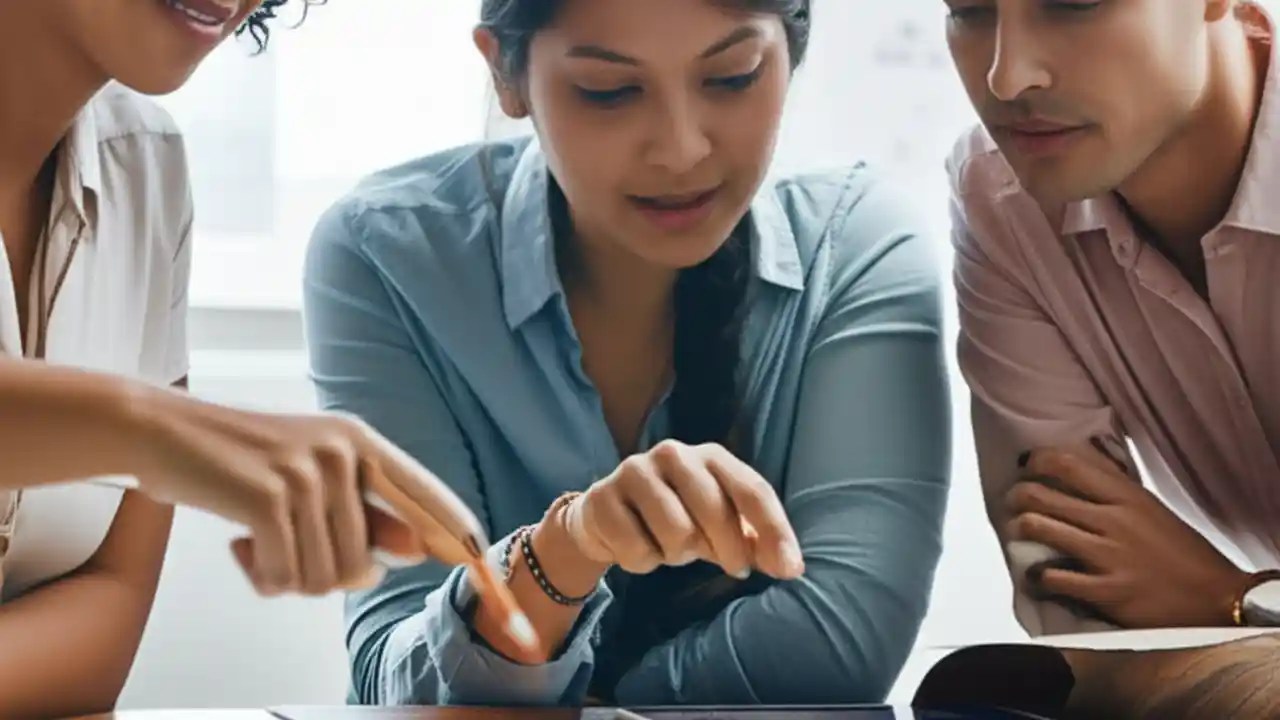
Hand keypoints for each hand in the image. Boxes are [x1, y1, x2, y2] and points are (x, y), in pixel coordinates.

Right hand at [123, 383, 486, 595]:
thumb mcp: (310, 476)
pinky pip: (287, 576)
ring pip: (326, 576)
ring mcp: (307, 471)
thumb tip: (415, 552)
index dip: (456, 537)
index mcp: (363, 443)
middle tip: (287, 552)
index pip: (427, 497)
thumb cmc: (240, 462)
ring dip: (290, 579)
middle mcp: (343, 452)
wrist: (163, 432)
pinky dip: (264, 578)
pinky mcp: (268, 495)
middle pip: (367, 563)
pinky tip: (242, 547)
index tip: (484, 566)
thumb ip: (362, 512)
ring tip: (261, 543)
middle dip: (327, 577)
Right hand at [556, 440, 803, 579]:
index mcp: (710, 456)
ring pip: (677, 534)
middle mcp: (674, 454)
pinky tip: (638, 548)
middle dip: (729, 550)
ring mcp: (634, 471)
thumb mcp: (719, 524)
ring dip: (678, 556)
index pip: (753, 489)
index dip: (776, 530)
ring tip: (671, 547)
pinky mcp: (602, 498)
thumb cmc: (676, 517)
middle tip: (732, 568)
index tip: (790, 570)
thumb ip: (754, 541)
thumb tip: (789, 567)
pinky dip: (643, 562)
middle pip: (716, 512)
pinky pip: (637, 550)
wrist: (605, 515)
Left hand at [1008, 441, 1248, 627]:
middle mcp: (1113, 520)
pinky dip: (1035, 576)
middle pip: (1040, 494)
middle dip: (1015, 496)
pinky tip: (1037, 577)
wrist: (1217, 599)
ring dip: (1019, 529)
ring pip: (1038, 527)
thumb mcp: (1150, 508)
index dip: (1035, 461)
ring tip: (1019, 535)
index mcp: (1126, 496)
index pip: (1066, 463)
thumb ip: (1114, 488)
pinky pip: (1052, 577)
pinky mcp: (1106, 592)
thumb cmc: (1181, 552)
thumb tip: (1079, 462)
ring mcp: (1108, 556)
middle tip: (1013, 503)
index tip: (1025, 467)